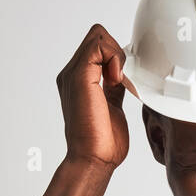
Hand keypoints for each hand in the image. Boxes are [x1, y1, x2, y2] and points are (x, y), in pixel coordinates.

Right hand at [57, 24, 129, 172]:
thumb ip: (113, 88)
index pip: (97, 47)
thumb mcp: (112, 107)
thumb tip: (121, 77)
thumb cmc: (102, 142)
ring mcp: (73, 73)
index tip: (124, 80)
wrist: (93, 159)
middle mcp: (72, 74)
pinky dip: (115, 57)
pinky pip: (99, 45)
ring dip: (117, 54)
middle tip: (123, 79)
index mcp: (78, 81)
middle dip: (117, 52)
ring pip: (98, 36)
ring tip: (119, 81)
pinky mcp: (80, 75)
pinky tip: (117, 80)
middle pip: (97, 37)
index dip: (116, 56)